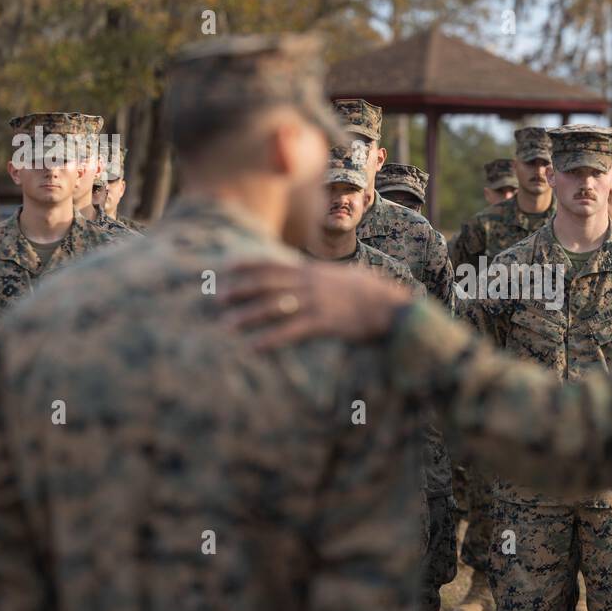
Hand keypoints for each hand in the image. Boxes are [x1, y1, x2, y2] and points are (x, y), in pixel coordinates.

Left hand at [220, 259, 414, 349]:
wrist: (392, 307)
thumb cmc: (370, 294)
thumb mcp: (344, 277)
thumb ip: (322, 276)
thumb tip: (308, 275)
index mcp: (313, 271)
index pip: (274, 263)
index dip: (249, 265)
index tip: (227, 267)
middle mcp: (311, 283)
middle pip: (268, 283)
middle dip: (241, 290)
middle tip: (218, 298)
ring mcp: (317, 302)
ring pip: (275, 306)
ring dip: (249, 315)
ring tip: (228, 325)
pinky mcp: (325, 323)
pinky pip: (292, 331)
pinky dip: (271, 339)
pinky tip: (255, 347)